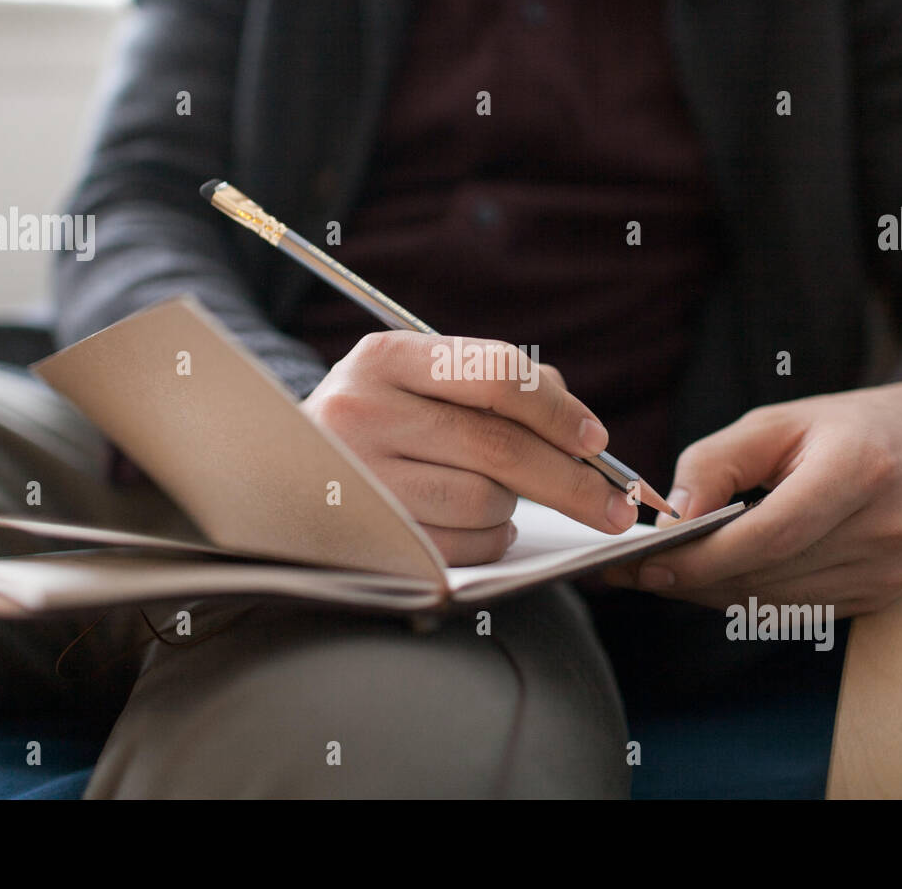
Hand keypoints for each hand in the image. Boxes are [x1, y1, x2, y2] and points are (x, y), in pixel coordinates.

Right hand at [300, 331, 640, 564]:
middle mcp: (361, 409)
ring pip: (484, 499)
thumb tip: (578, 425)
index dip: (559, 412)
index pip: (497, 375)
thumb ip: (497, 385)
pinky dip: (491, 540)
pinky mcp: (366, 532)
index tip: (596, 442)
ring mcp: (357, 475)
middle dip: (572, 481)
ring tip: (504, 500)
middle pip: (499, 447)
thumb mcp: (420, 381)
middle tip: (613, 507)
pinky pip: (463, 544)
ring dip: (515, 509)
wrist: (288, 473)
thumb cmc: (380, 423)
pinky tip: (481, 526)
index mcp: (384, 356)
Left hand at [603, 367, 901, 616]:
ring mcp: (890, 570)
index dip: (704, 558)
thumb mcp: (773, 421)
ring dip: (713, 593)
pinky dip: (748, 597)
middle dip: (692, 578)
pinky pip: (796, 610)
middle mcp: (884, 529)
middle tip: (633, 572)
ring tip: (665, 573)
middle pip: (767, 575)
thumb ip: (713, 465)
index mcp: (859, 471)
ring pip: (775, 602)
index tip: (647, 564)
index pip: (770, 535)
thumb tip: (671, 522)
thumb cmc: (843, 427)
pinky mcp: (884, 595)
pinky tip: (716, 578)